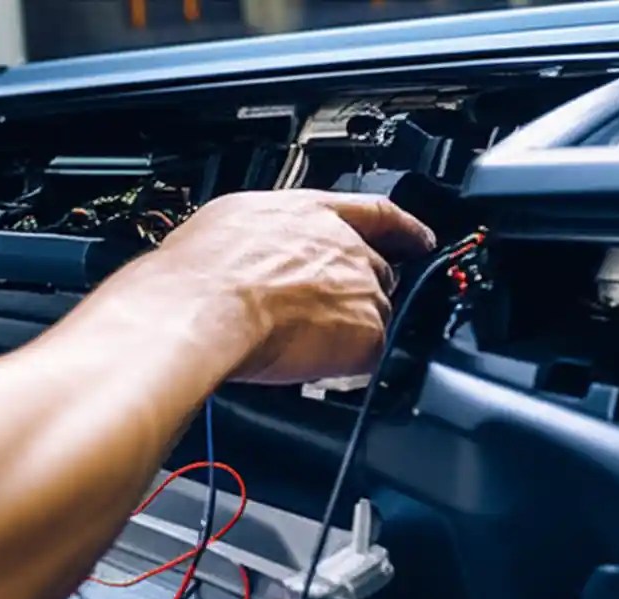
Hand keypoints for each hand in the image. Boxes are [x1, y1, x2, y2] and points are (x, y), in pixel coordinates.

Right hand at [156, 190, 435, 383]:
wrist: (201, 310)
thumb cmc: (200, 273)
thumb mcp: (228, 227)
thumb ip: (264, 236)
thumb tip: (256, 248)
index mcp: (310, 214)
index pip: (376, 212)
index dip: (402, 227)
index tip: (418, 237)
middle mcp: (344, 246)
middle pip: (377, 270)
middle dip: (359, 292)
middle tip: (326, 313)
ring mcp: (361, 290)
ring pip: (374, 314)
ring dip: (348, 331)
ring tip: (304, 346)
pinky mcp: (366, 335)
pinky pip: (370, 354)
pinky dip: (346, 365)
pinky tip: (314, 366)